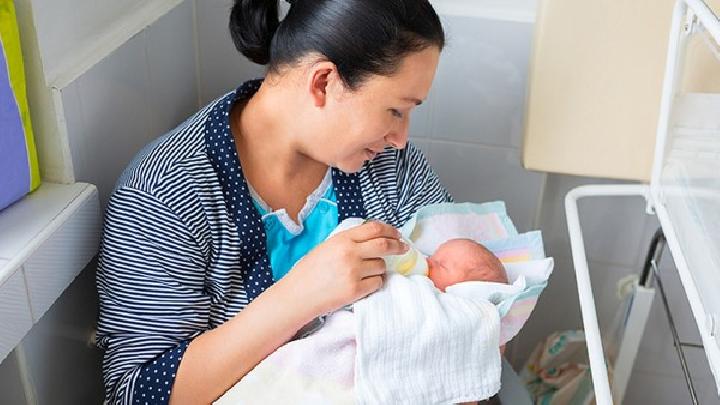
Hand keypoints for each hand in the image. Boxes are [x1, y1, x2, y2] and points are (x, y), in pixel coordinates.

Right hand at [282, 221, 408, 316]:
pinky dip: (374, 282)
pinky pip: (377, 282)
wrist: (297, 295)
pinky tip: (363, 284)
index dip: (390, 230)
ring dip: (379, 268)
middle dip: (398, 246)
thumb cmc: (309, 271)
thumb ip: (348, 241)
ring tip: (365, 272)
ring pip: (381, 266)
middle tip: (403, 248)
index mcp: (341, 240)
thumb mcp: (327, 247)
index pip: (374, 229)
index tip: (397, 234)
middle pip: (384, 245)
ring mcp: (353, 272)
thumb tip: (374, 238)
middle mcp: (349, 253)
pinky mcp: (356, 290)